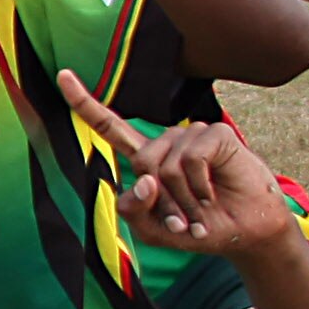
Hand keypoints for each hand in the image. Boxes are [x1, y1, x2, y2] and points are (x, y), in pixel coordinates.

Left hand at [59, 71, 297, 260]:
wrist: (246, 232)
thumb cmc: (200, 228)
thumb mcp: (155, 230)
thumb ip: (135, 210)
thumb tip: (146, 179)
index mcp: (147, 158)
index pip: (110, 126)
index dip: (85, 103)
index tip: (62, 76)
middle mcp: (167, 142)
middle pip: (141, 162)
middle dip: (160, 199)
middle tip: (182, 218)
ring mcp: (192, 135)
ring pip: (166, 165)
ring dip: (182, 197)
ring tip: (200, 209)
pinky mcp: (215, 134)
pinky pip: (191, 159)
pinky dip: (199, 186)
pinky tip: (212, 194)